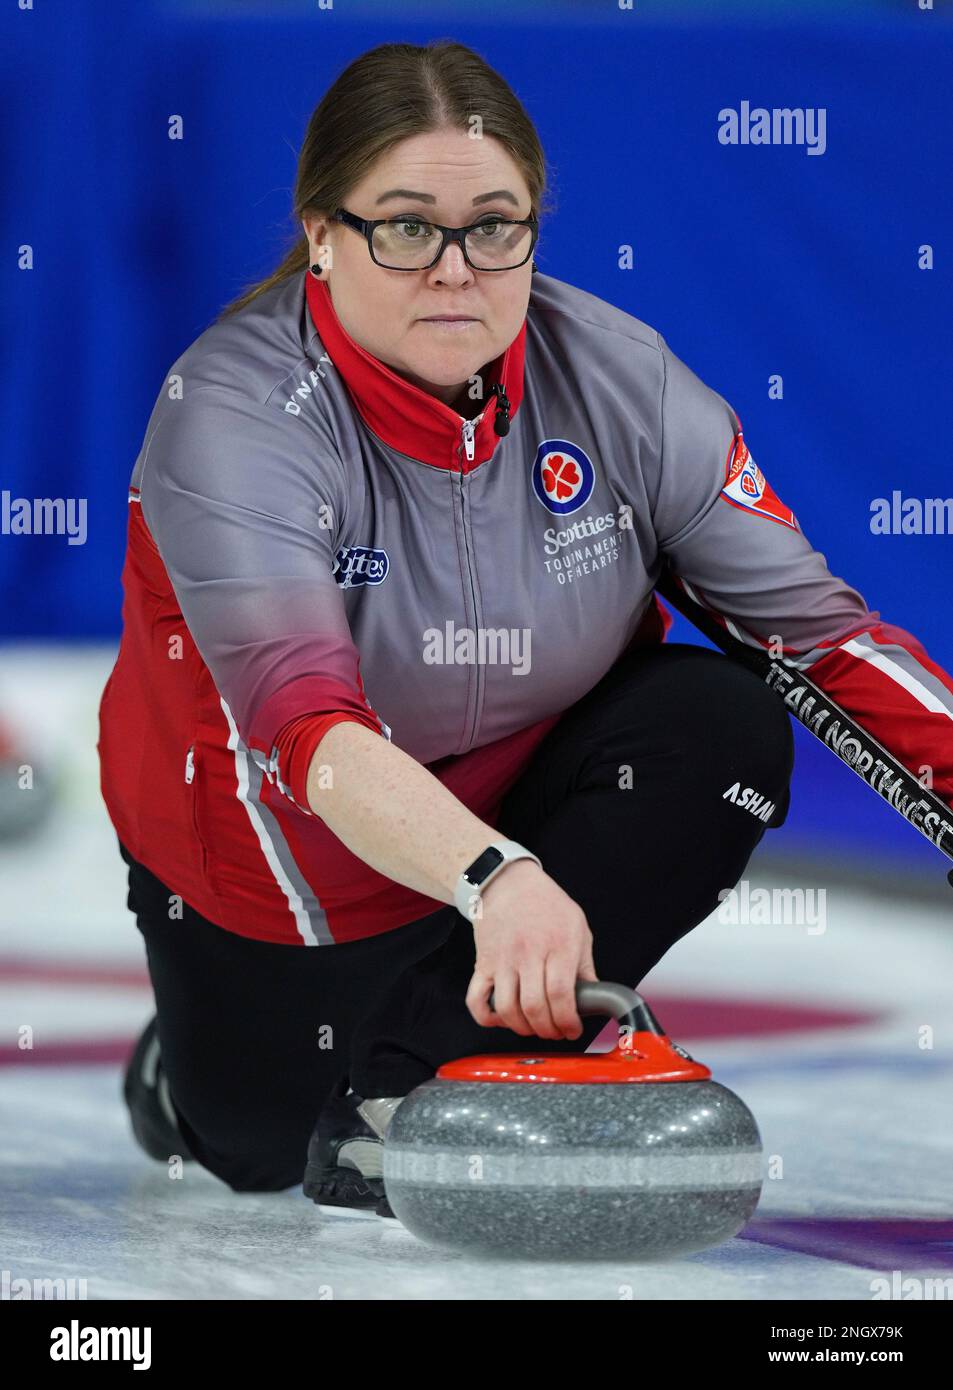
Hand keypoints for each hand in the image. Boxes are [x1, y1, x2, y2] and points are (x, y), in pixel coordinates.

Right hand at [464, 859, 597, 1039]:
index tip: (572, 1029)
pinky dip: (487, 1018)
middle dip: (548, 1030)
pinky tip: (502, 1018)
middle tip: (556, 1030)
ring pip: (507, 1009)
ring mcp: (503, 960)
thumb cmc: (546, 904)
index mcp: (558, 946)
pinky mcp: (484, 964)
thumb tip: (593, 998)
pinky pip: (476, 1000)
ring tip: (534, 1026)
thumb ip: (586, 964)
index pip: (561, 995)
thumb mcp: (578, 927)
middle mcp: (529, 954)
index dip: (568, 1021)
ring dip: (522, 1028)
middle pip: (534, 1007)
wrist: (509, 883)